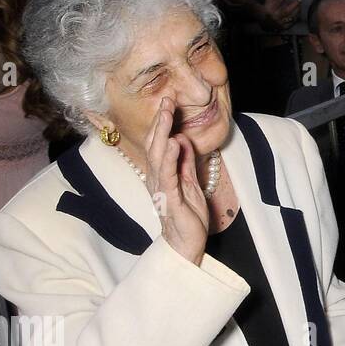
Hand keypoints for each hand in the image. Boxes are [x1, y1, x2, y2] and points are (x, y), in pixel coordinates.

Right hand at [144, 96, 209, 264]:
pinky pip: (168, 175)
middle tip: (166, 101)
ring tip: (166, 115)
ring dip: (162, 134)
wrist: (186, 244)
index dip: (163, 123)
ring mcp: (162, 188)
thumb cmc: (187, 215)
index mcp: (162, 174)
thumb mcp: (189, 182)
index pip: (159, 144)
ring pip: (158, 156)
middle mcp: (157, 179)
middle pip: (155, 145)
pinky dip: (169, 158)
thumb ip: (184, 161)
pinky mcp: (171, 199)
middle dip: (160, 122)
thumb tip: (180, 139)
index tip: (168, 103)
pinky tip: (171, 143)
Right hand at [260, 0, 300, 30]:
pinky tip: (298, 14)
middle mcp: (275, 17)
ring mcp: (279, 23)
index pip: (277, 2)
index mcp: (270, 10)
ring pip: (290, 17)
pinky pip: (291, 23)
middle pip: (286, 11)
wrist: (264, 24)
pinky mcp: (283, 27)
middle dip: (294, 4)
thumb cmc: (266, 11)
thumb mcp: (267, 3)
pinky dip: (295, 18)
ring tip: (300, 5)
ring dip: (297, 11)